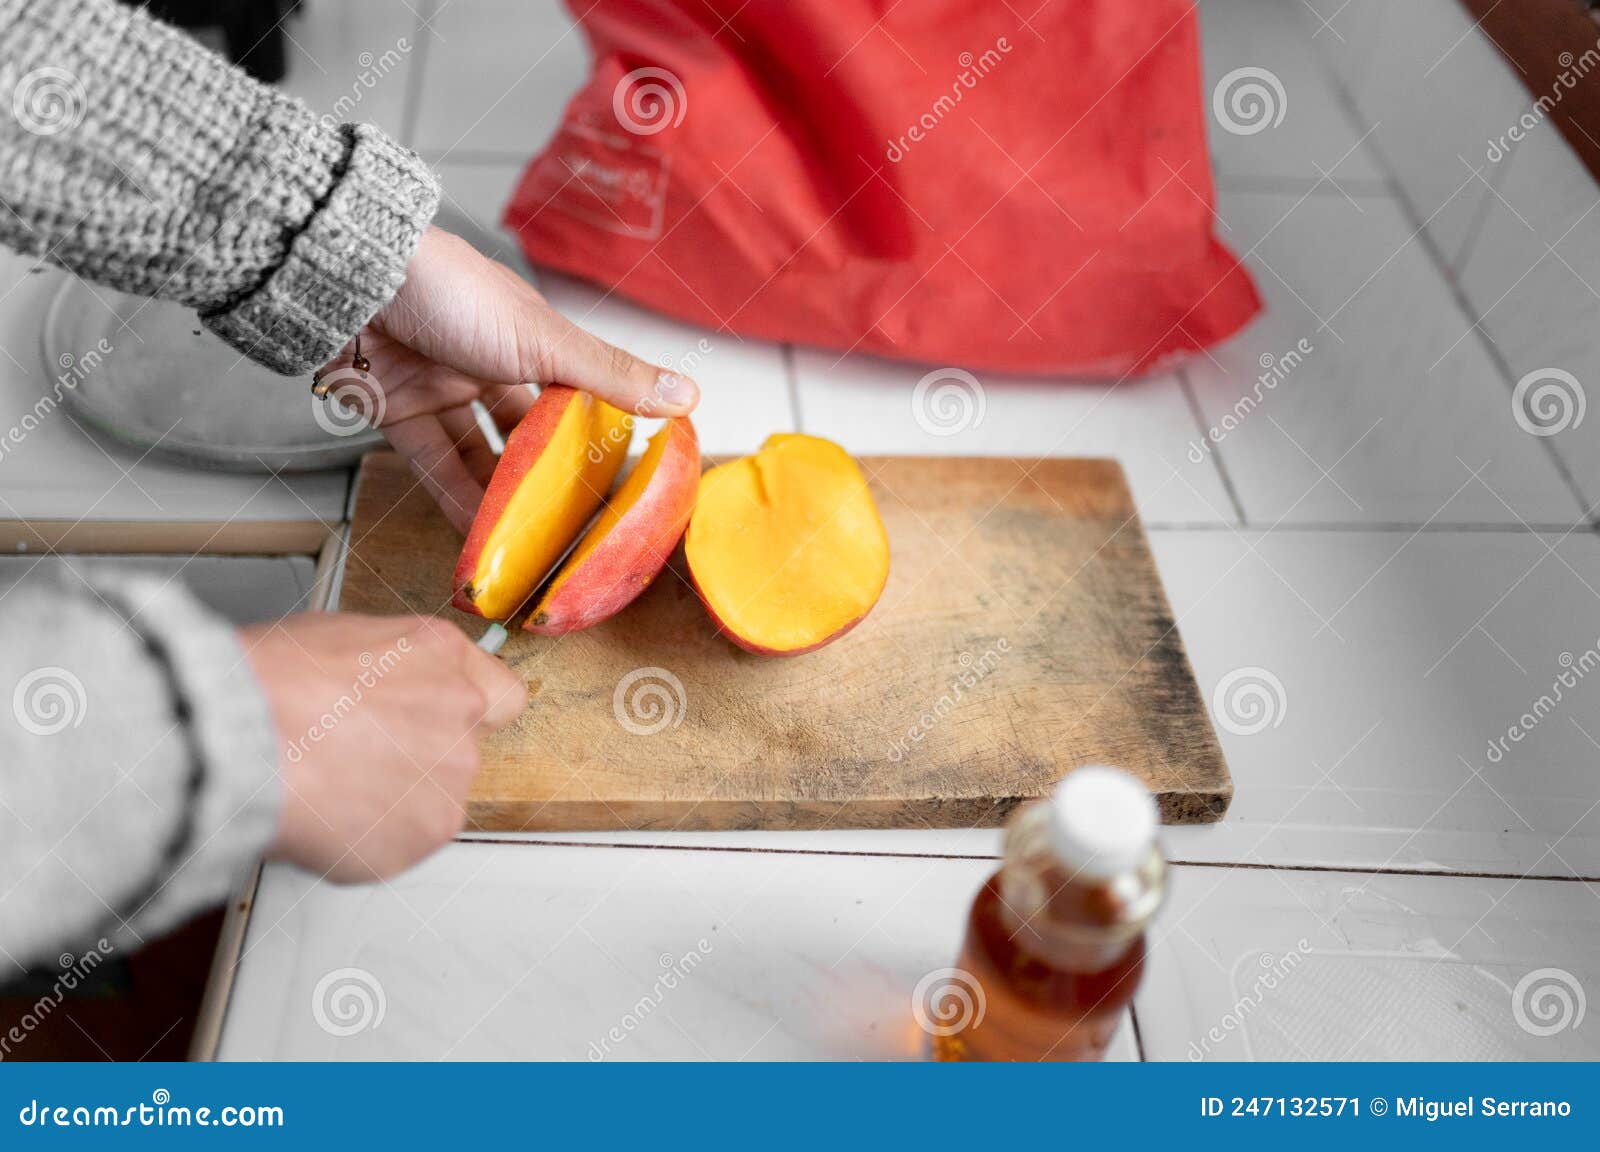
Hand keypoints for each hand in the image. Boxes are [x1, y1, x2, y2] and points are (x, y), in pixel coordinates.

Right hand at [242, 612, 526, 881]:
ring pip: (435, 799)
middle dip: (421, 760)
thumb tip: (382, 687)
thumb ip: (390, 670)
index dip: (468, 715)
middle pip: (464, 750)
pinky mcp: (430, 830)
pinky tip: (331, 818)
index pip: (501, 695)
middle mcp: (462, 712)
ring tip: (334, 790)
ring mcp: (452, 775)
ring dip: (397, 802)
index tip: (440, 725)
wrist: (242, 738)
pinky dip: (374, 841)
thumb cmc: (270, 684)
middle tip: (363, 762)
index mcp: (443, 655)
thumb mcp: (340, 638)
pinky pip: (407, 841)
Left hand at [320, 227, 699, 532]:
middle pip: (526, 428)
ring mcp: (442, 389)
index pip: (574, 390)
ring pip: (480, 452)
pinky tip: (480, 533)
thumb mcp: (545, 340)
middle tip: (575, 518)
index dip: (596, 430)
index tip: (619, 473)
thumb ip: (611, 374)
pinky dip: (454, 498)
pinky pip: (434, 465)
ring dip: (501, 494)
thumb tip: (688, 395)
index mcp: (528, 336)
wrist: (352, 281)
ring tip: (531, 539)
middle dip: (548, 472)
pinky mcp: (398, 414)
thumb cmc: (451, 293)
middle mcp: (487, 362)